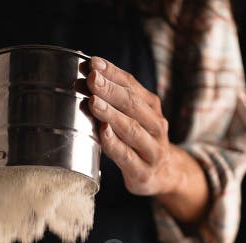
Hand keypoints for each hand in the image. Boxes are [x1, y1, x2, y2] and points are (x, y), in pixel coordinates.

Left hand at [86, 56, 177, 195]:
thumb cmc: (137, 143)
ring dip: (111, 113)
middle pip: (133, 104)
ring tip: (93, 102)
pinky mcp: (143, 172)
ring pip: (131, 128)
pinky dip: (113, 142)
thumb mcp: (131, 119)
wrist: (162, 176)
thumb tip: (83, 80)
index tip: (92, 63)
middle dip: (111, 90)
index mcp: (152, 107)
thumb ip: (112, 102)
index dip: (112, 73)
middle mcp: (156, 126)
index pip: (132, 85)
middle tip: (92, 79)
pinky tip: (102, 131)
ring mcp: (152, 150)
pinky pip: (126, 155)